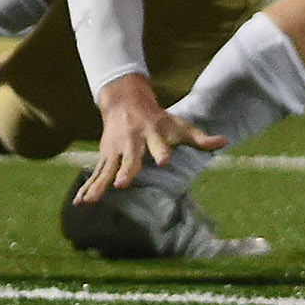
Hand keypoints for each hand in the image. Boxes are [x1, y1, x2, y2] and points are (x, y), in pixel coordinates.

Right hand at [75, 73, 225, 203]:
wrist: (126, 101)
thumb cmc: (159, 119)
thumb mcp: (179, 126)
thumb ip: (200, 138)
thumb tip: (225, 142)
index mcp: (153, 135)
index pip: (160, 144)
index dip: (163, 151)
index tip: (165, 161)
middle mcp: (133, 143)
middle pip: (130, 159)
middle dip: (126, 170)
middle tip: (121, 184)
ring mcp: (117, 151)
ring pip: (107, 169)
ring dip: (99, 185)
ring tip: (91, 201)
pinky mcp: (105, 157)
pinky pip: (95, 174)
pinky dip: (87, 187)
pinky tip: (79, 202)